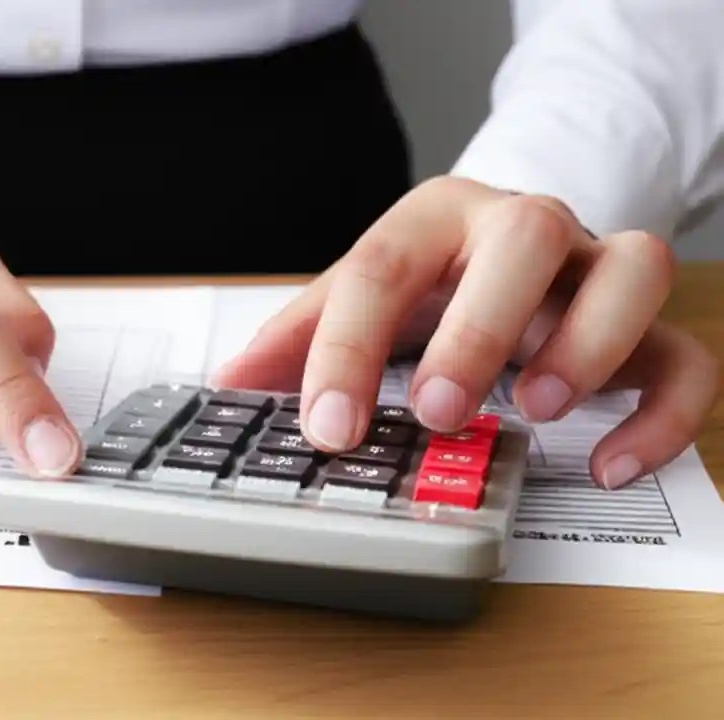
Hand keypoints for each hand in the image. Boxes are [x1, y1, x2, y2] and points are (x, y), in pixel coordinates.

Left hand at [213, 176, 718, 489]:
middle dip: (480, 327)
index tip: (327, 427)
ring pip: (634, 268)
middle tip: (436, 411)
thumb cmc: (428, 276)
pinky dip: (662, 413)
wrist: (506, 243)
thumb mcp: (356, 295)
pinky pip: (687, 354)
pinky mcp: (646, 324)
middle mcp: (520, 229)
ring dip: (588, 344)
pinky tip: (608, 463)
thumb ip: (298, 335)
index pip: (383, 266)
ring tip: (533, 411)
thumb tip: (229, 381)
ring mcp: (591, 269)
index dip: (347, 349)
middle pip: (524, 236)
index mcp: (433, 219)